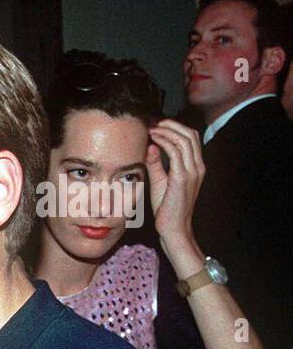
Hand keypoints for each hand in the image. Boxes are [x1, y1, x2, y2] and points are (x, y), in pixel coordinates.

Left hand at [146, 119, 204, 245]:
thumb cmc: (166, 208)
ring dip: (166, 130)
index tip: (156, 123)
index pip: (191, 138)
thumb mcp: (160, 181)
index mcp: (195, 166)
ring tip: (150, 127)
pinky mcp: (183, 178)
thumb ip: (156, 164)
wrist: (174, 228)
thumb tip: (150, 146)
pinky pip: (176, 152)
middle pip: (190, 134)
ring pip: (184, 139)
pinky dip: (164, 141)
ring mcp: (193, 171)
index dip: (175, 127)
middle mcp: (198, 166)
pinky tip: (152, 139)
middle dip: (171, 123)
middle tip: (153, 120)